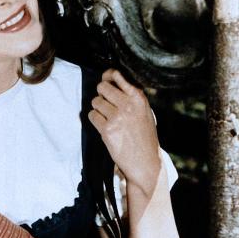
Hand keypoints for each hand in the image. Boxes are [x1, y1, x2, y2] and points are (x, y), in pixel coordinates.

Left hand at [88, 68, 161, 192]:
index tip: (105, 78)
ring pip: (96, 101)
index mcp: (139, 98)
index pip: (118, 76)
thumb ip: (132, 97)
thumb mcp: (145, 111)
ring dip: (98, 108)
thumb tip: (112, 80)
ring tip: (107, 116)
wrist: (146, 161)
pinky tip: (104, 126)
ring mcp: (117, 117)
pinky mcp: (107, 130)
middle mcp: (128, 105)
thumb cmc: (145, 136)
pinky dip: (95, 119)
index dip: (108, 75)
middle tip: (105, 102)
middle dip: (101, 93)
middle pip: (102, 87)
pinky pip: (92, 116)